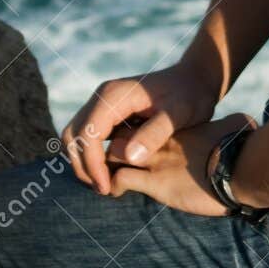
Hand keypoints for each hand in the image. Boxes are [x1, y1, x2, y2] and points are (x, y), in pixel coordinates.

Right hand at [60, 60, 219, 194]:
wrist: (194, 78)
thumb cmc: (190, 95)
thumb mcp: (179, 113)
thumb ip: (155, 133)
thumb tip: (129, 156)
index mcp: (115, 96)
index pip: (88, 132)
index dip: (92, 163)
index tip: (106, 186)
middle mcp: (103, 96)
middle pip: (74, 133)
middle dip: (83, 165)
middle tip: (102, 189)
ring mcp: (103, 103)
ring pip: (77, 134)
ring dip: (83, 161)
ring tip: (104, 184)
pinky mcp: (108, 111)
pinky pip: (88, 134)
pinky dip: (90, 155)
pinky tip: (109, 172)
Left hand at [108, 114, 255, 216]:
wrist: (245, 170)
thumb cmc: (242, 153)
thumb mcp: (227, 135)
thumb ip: (221, 132)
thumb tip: (247, 125)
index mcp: (176, 129)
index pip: (141, 124)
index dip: (129, 132)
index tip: (126, 145)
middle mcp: (162, 141)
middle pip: (121, 134)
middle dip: (110, 146)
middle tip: (106, 162)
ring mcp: (157, 160)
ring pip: (115, 154)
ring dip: (106, 166)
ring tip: (105, 178)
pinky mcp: (156, 183)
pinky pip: (123, 179)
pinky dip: (114, 185)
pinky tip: (115, 191)